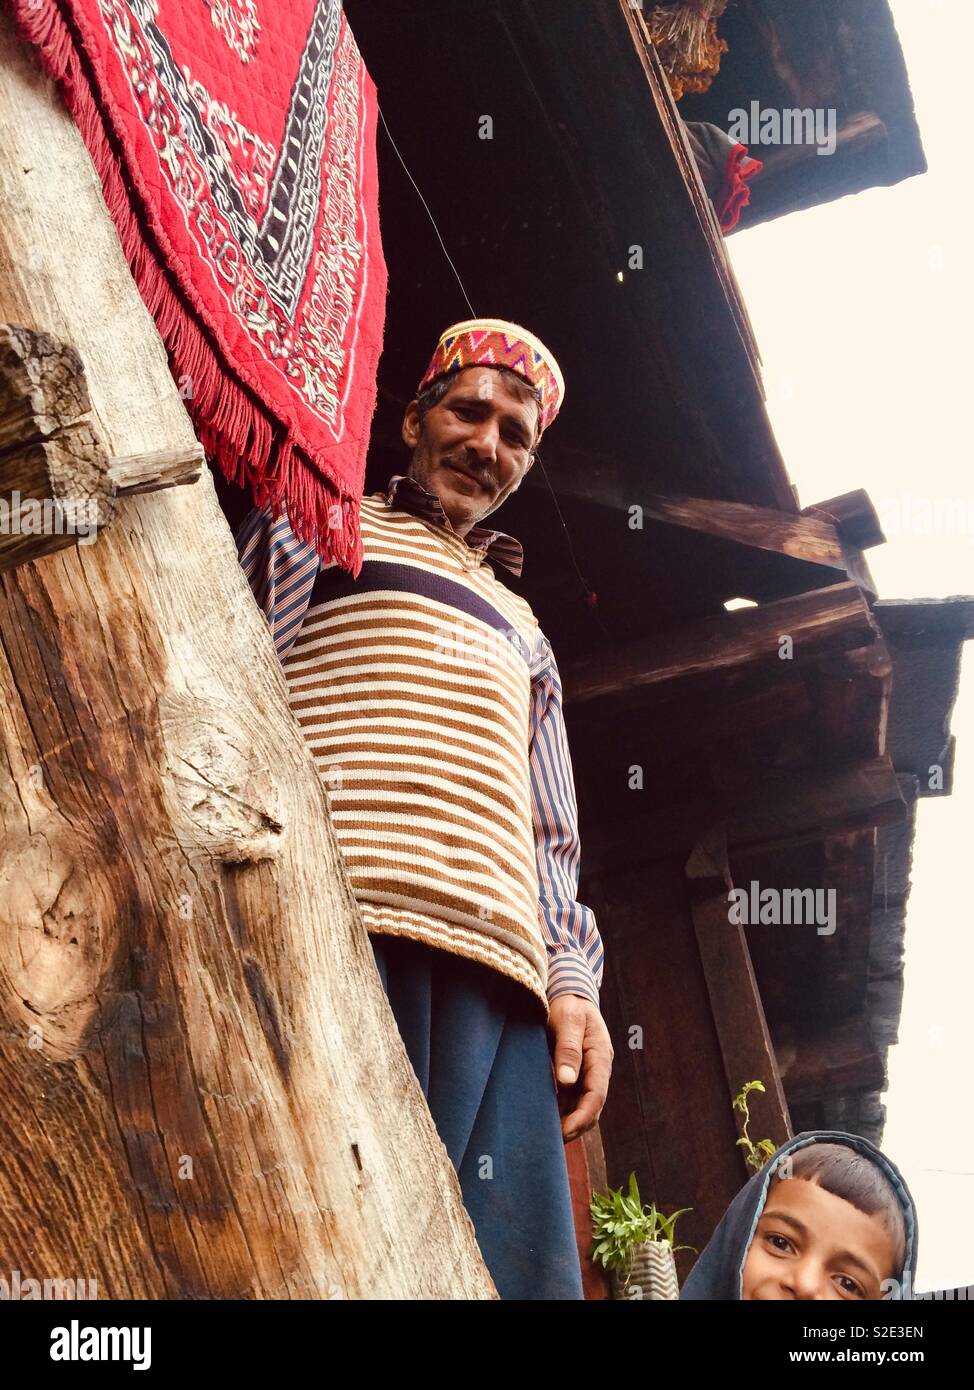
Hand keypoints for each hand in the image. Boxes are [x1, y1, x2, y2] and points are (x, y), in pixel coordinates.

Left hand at [547, 994, 612, 1142]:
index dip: (582, 1117)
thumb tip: (567, 1081)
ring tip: (542, 1134)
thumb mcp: (568, 1020)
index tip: (564, 1131)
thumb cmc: (568, 1004)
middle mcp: (596, 1070)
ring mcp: (586, 1073)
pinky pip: (569, 1098)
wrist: (568, 992)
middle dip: (574, 1127)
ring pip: (580, 1106)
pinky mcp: (574, 1074)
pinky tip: (541, 1117)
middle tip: (549, 1142)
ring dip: (566, 1121)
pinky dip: (559, 1110)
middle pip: (591, 1107)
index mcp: (600, 1057)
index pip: (596, 1096)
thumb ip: (568, 1049)